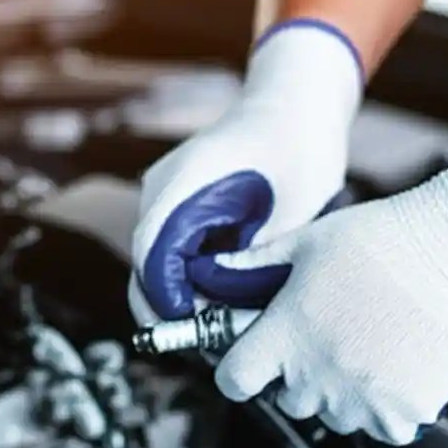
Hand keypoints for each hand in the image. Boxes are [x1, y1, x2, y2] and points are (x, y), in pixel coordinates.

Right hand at [128, 20, 362, 324]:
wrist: (296, 103)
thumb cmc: (301, 147)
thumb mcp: (293, 210)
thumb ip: (259, 260)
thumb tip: (233, 314)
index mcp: (186, 180)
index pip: (153, 252)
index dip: (167, 298)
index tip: (197, 328)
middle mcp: (163, 188)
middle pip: (146, 264)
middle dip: (171, 310)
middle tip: (211, 344)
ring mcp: (166, 196)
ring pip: (156, 263)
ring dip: (182, 297)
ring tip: (223, 327)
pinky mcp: (178, 206)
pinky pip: (171, 251)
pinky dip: (190, 279)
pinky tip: (223, 299)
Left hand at [196, 141, 447, 443]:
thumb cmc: (387, 238)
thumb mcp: (308, 241)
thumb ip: (256, 264)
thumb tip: (216, 271)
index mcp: (286, 334)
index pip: (234, 379)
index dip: (239, 371)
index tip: (253, 361)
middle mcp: (318, 374)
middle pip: (289, 400)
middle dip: (300, 375)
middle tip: (330, 337)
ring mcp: (363, 398)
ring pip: (337, 416)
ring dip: (345, 392)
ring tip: (370, 346)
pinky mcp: (407, 412)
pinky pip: (385, 427)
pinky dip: (390, 408)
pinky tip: (400, 367)